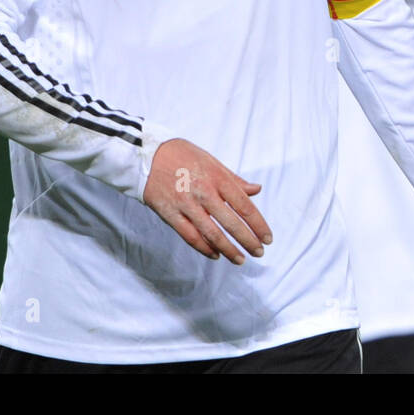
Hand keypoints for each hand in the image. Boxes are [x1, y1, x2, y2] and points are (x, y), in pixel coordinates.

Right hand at [142, 138, 271, 263]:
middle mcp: (204, 192)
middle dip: (248, 241)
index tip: (267, 237)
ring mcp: (186, 205)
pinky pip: (190, 236)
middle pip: (231, 223)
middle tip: (259, 253)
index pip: (244, 206)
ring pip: (212, 234)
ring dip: (228, 250)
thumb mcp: (212, 160)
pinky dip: (204, 248)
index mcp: (218, 178)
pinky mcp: (170, 214)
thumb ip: (234, 179)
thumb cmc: (182, 155)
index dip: (258, 224)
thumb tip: (256, 190)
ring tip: (240, 259)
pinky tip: (215, 255)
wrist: (146, 156)